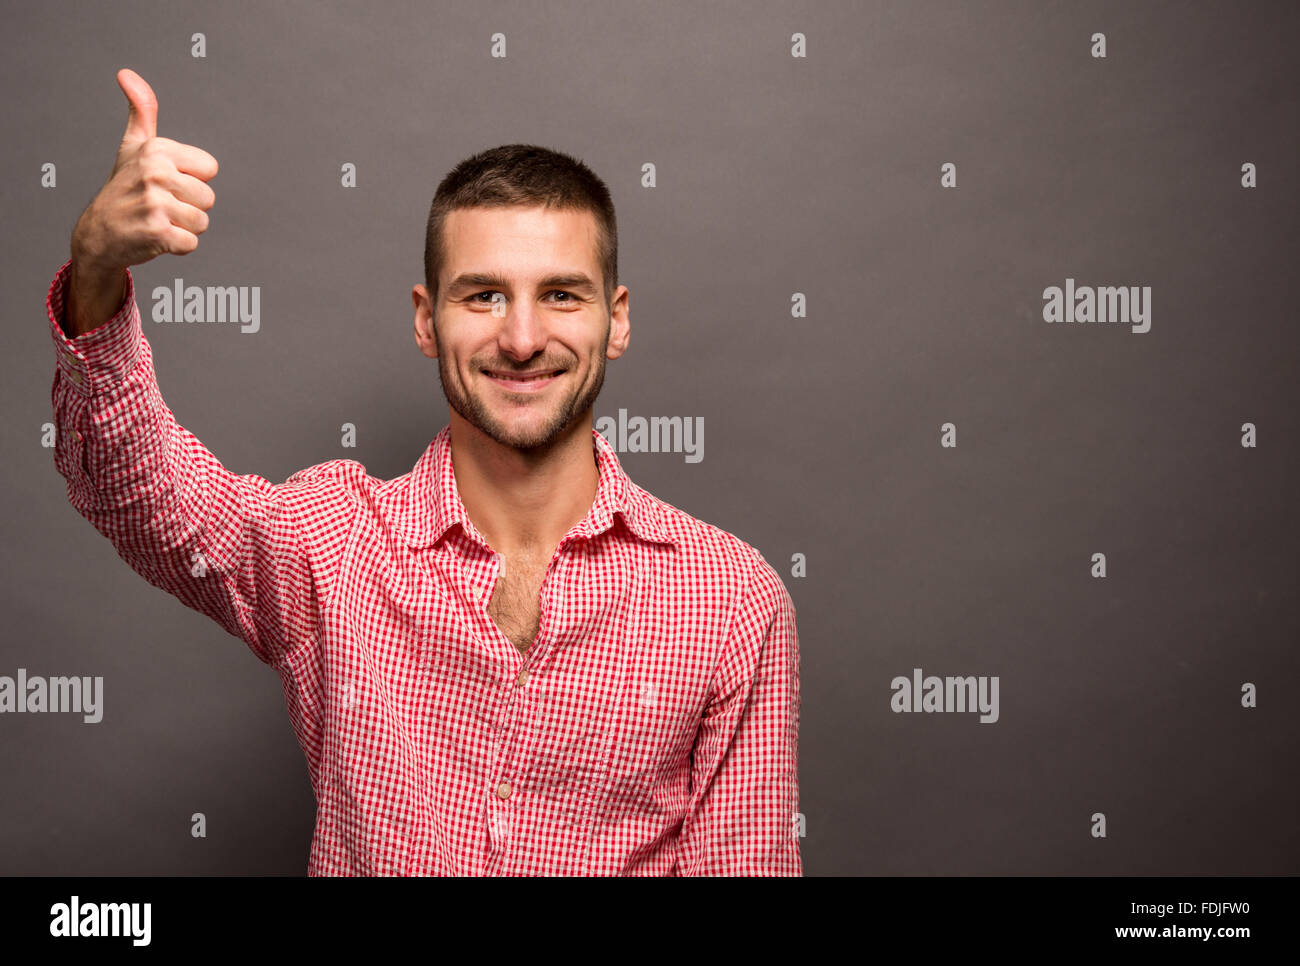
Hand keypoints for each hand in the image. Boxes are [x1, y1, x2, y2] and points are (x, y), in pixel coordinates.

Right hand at [70, 69, 218, 273]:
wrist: (99, 233)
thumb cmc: (124, 188)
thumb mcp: (133, 146)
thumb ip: (142, 111)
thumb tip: (127, 74)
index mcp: (157, 150)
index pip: (210, 169)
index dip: (192, 180)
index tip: (165, 183)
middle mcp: (155, 172)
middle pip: (209, 198)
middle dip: (189, 207)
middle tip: (160, 206)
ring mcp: (156, 203)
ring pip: (202, 222)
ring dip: (184, 228)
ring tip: (158, 220)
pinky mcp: (158, 232)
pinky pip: (191, 244)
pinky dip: (177, 247)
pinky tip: (155, 237)